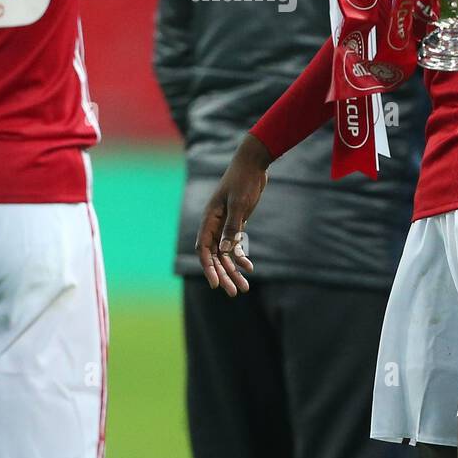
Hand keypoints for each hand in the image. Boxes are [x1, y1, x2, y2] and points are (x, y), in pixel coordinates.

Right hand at [195, 134, 268, 295]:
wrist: (254, 164)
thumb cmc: (243, 181)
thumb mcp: (239, 204)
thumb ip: (232, 227)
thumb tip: (225, 251)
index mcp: (209, 219)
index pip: (204, 249)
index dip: (208, 268)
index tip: (216, 284)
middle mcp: (214, 224)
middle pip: (215, 256)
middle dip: (224, 275)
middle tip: (234, 293)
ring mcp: (225, 224)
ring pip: (225, 254)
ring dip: (234, 270)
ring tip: (244, 288)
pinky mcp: (236, 223)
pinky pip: (235, 245)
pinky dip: (241, 257)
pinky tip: (249, 268)